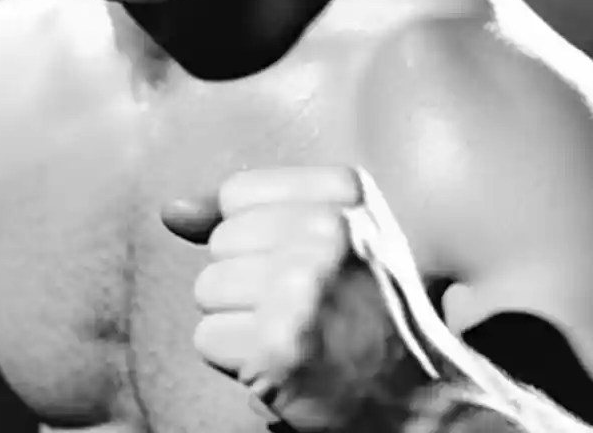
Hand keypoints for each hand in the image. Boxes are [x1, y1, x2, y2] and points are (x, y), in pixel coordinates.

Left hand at [162, 166, 420, 430]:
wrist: (421, 398)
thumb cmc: (367, 311)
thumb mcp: (328, 238)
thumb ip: (246, 214)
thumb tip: (171, 210)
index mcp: (346, 193)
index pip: (239, 193)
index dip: (258, 237)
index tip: (308, 264)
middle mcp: (330, 231)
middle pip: (221, 243)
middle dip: (248, 281)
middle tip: (307, 307)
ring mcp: (304, 286)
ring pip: (208, 289)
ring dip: (240, 321)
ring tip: (294, 332)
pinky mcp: (279, 343)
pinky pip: (208, 338)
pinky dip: (236, 360)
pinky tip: (282, 363)